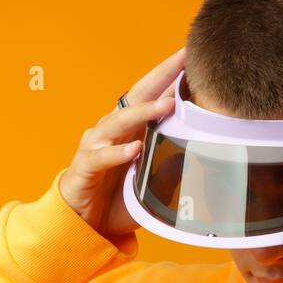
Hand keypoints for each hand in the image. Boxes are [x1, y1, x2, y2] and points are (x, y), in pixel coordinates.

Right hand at [59, 47, 184, 240]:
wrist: (83, 224)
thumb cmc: (118, 198)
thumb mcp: (153, 182)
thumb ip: (172, 165)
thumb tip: (199, 151)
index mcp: (129, 129)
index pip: (152, 96)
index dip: (170, 77)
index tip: (192, 58)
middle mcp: (111, 130)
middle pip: (136, 96)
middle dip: (160, 76)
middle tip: (183, 60)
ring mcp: (95, 146)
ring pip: (120, 122)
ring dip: (144, 113)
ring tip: (168, 105)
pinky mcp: (84, 167)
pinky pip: (102, 157)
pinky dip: (118, 153)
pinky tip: (135, 149)